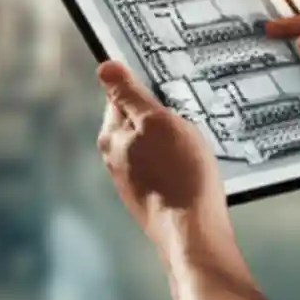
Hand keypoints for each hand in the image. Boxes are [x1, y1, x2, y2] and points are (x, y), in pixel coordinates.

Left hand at [96, 62, 233, 257]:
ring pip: (154, 145)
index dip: (145, 88)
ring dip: (173, 139)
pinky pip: (164, 166)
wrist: (192, 232)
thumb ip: (130, 95)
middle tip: (186, 118)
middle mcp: (116, 159)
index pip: (120, 96)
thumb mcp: (157, 122)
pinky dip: (179, 161)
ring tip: (193, 146)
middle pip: (138, 121)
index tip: (168, 90)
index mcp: (112, 137)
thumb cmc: (179, 175)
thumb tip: (105, 67)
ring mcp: (133, 179)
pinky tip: (194, 167)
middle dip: (162, 115)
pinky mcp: (151, 195)